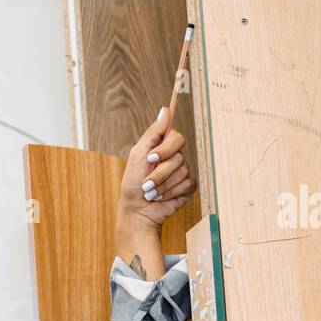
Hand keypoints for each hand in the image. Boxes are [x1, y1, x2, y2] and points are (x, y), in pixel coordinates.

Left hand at [118, 106, 195, 232]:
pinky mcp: (188, 187)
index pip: (176, 137)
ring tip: (150, 192)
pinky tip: (161, 197)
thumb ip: (153, 133)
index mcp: (163, 147)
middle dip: (160, 172)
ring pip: (181, 172)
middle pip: (178, 156)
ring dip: (162, 185)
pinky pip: (187, 185)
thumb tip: (165, 110)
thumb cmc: (133, 183)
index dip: (165, 148)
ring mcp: (183, 172)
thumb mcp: (138, 155)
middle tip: (146, 181)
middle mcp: (175, 158)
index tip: (150, 158)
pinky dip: (170, 193)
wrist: (137, 210)